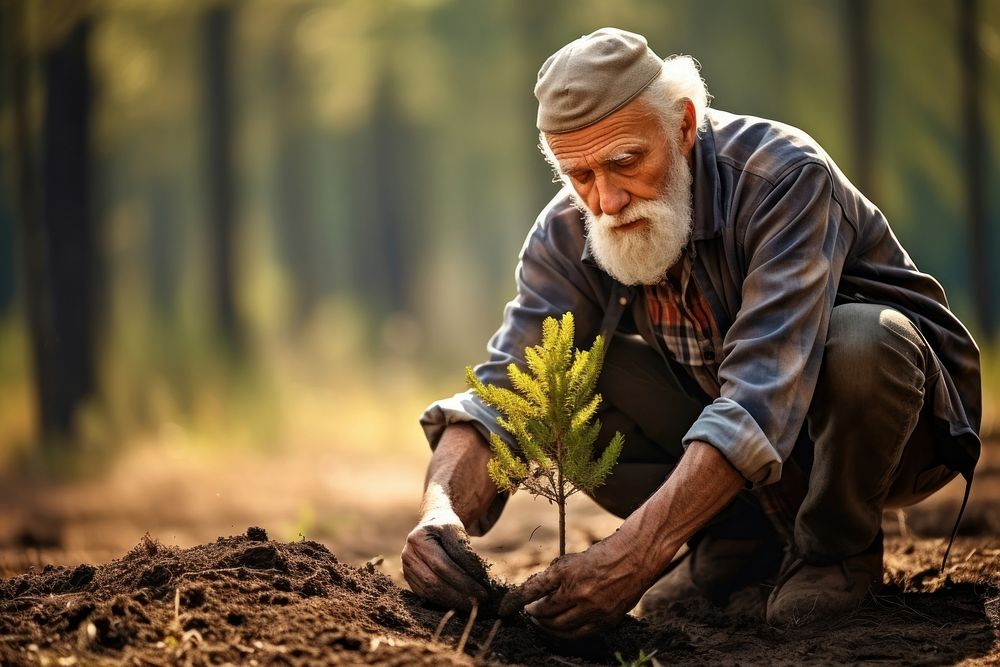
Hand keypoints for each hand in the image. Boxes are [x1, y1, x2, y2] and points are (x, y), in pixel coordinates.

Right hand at [401, 511, 490, 611]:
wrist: (432, 525)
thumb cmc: (446, 527)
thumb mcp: (456, 531)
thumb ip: (464, 551)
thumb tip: (477, 577)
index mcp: (418, 539)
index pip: (442, 566)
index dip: (463, 581)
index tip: (483, 591)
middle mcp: (408, 555)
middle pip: (434, 582)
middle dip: (459, 595)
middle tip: (479, 602)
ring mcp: (406, 569)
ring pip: (429, 592)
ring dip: (452, 601)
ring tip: (472, 605)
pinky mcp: (409, 579)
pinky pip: (426, 595)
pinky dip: (444, 601)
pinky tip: (459, 603)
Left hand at [503, 532, 658, 637]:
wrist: (635, 557)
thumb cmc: (601, 555)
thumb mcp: (571, 560)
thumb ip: (553, 578)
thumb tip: (534, 595)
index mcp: (566, 572)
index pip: (532, 590)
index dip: (515, 601)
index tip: (504, 609)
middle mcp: (578, 592)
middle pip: (545, 614)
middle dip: (534, 616)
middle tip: (530, 613)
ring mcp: (593, 609)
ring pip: (560, 628)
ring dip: (547, 627)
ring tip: (543, 622)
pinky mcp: (606, 620)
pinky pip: (580, 634)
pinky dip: (566, 633)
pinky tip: (561, 628)